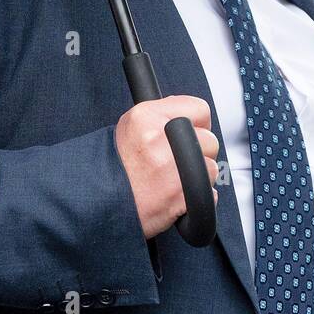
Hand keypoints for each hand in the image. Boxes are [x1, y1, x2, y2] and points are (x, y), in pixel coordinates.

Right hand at [114, 95, 218, 238]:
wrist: (101, 204)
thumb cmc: (118, 169)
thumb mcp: (130, 127)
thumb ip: (162, 117)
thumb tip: (192, 116)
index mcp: (146, 116)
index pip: (200, 109)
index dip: (198, 125)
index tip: (189, 136)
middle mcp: (158, 138)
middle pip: (210, 140)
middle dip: (200, 153)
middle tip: (176, 162)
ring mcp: (170, 166)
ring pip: (212, 167)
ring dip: (199, 177)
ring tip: (173, 180)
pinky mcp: (180, 194)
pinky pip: (210, 193)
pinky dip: (199, 198)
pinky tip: (176, 196)